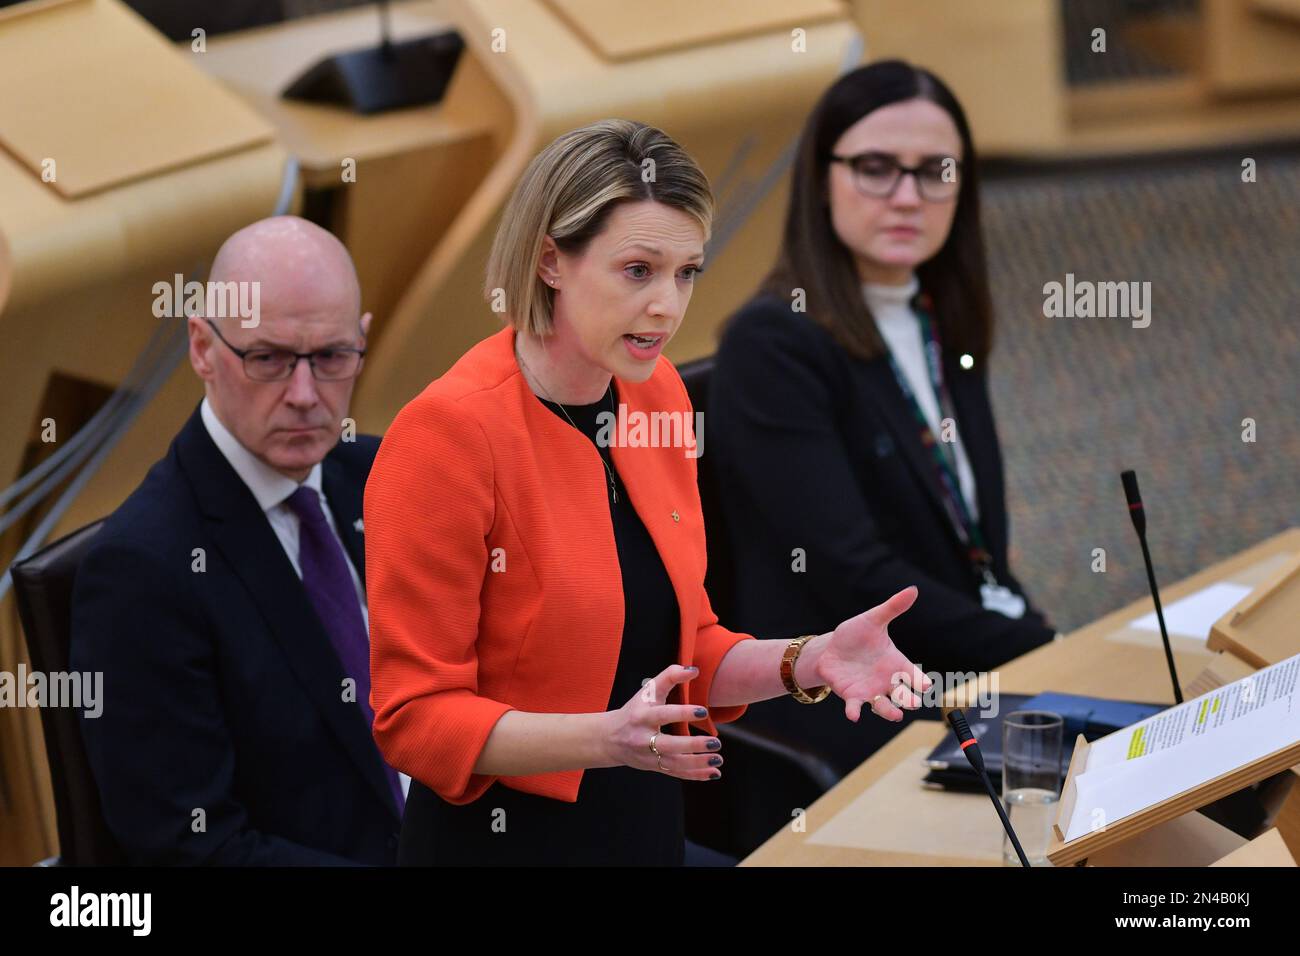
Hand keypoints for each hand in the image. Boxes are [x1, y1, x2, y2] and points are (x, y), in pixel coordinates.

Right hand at [600, 664, 722, 781]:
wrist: (610, 738)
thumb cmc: (634, 711)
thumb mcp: (647, 691)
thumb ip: (669, 676)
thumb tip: (693, 670)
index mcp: (642, 717)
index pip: (663, 715)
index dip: (683, 713)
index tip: (703, 711)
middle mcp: (643, 739)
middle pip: (669, 745)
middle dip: (693, 745)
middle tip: (715, 743)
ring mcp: (648, 756)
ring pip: (675, 763)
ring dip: (698, 763)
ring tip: (718, 757)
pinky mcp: (654, 767)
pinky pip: (676, 773)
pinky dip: (696, 775)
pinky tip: (713, 772)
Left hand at [815, 586, 930, 722]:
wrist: (831, 649)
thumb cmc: (856, 635)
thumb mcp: (873, 620)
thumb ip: (892, 608)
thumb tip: (912, 589)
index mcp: (896, 664)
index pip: (914, 675)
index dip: (921, 681)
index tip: (925, 685)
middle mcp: (887, 681)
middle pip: (904, 695)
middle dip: (909, 700)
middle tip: (914, 702)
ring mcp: (871, 691)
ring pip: (884, 706)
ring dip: (890, 712)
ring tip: (896, 715)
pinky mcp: (853, 696)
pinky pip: (856, 706)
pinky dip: (855, 711)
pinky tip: (853, 715)